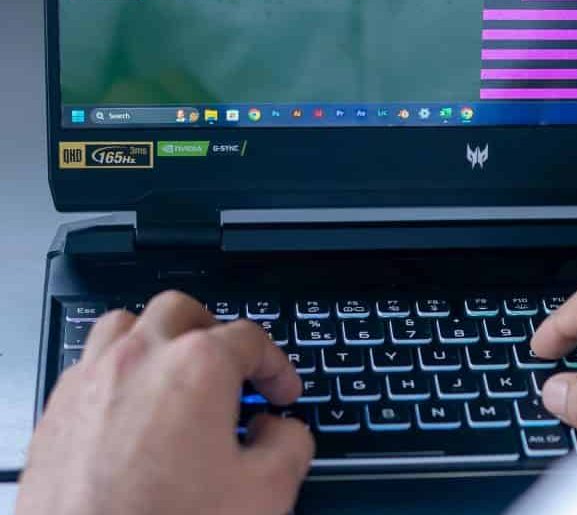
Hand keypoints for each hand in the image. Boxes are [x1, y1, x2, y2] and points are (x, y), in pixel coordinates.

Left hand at [16, 291, 312, 514]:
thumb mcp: (264, 493)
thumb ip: (290, 444)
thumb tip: (282, 431)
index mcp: (197, 367)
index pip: (250, 339)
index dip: (276, 367)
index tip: (281, 394)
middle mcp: (140, 360)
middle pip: (182, 312)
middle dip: (213, 333)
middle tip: (231, 368)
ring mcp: (91, 383)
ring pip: (125, 326)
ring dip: (156, 341)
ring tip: (173, 373)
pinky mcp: (56, 415)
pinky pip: (88, 368)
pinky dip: (115, 374)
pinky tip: (130, 409)